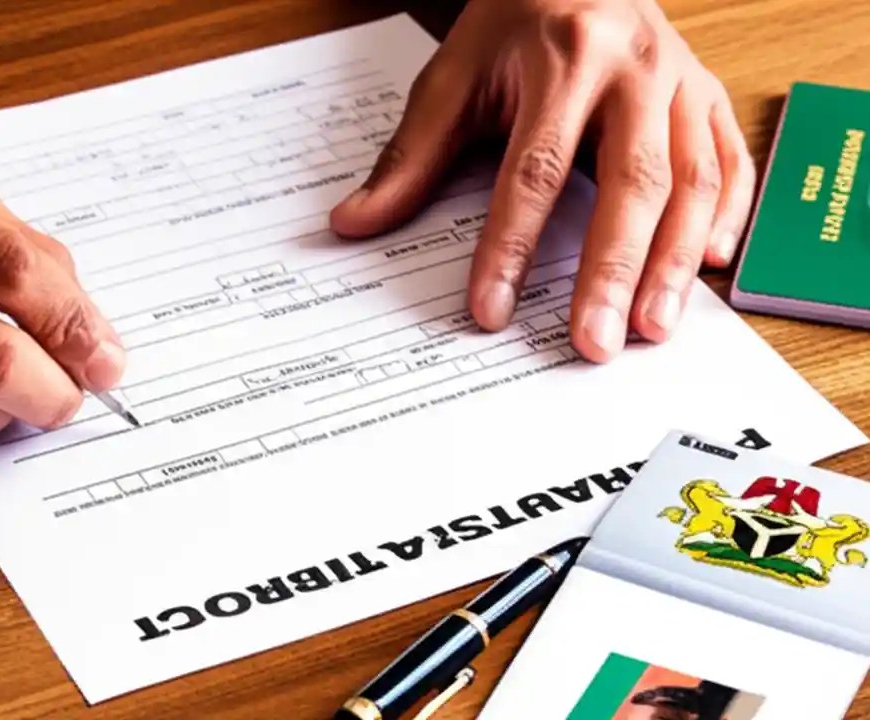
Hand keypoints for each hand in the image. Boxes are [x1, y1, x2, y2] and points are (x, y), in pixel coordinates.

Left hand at [330, 0, 755, 361]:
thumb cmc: (513, 22)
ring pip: (694, 179)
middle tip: (594, 344)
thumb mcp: (454, 75)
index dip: (511, 245)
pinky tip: (712, 267)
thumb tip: (353, 224)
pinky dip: (730, 216)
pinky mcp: (709, 96)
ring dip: (676, 261)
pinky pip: (733, 161)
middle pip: (631, 181)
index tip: (490, 309)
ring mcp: (682, 82)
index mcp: (565, 58)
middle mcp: (635, 68)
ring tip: (652, 328)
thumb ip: (410, 155)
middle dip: (612, 269)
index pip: (533, 169)